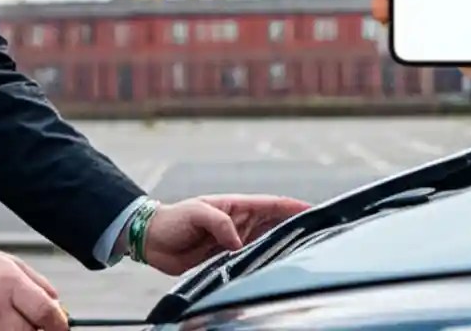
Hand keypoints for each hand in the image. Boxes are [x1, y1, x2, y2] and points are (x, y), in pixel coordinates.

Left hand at [139, 195, 311, 274]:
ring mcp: (235, 241)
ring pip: (266, 243)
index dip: (293, 207)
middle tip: (318, 233)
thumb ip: (219, 224)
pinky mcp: (227, 258)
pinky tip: (275, 267)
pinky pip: (251, 260)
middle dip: (295, 226)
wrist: (152, 239)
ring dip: (282, 245)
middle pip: (275, 224)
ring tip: (303, 250)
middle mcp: (240, 223)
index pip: (272, 205)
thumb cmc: (172, 219)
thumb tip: (239, 243)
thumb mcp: (196, 213)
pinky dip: (264, 262)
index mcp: (236, 206)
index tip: (314, 210)